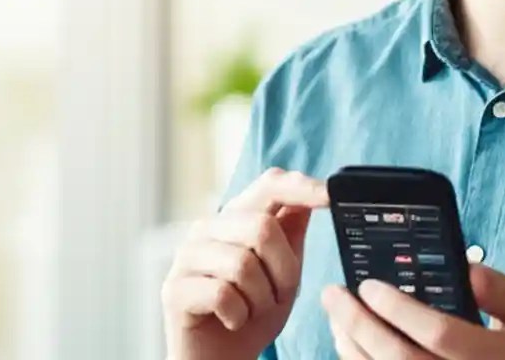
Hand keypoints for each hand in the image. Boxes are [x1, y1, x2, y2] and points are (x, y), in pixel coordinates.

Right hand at [162, 168, 328, 359]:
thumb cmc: (252, 315)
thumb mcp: (284, 273)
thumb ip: (292, 233)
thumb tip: (314, 191)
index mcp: (236, 217)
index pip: (269, 184)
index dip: (300, 186)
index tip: (330, 194)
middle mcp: (207, 228)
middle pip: (262, 227)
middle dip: (284, 270)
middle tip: (279, 295)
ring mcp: (187, 256)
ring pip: (243, 264)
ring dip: (262, 299)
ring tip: (252, 310)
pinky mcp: (174, 289)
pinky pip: (222, 294)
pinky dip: (239, 316)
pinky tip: (233, 321)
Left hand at [321, 262, 504, 359]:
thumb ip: (503, 293)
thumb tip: (467, 269)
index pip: (440, 333)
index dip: (400, 308)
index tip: (370, 284)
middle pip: (399, 359)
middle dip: (359, 323)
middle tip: (334, 294)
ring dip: (352, 347)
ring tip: (337, 317)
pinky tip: (351, 346)